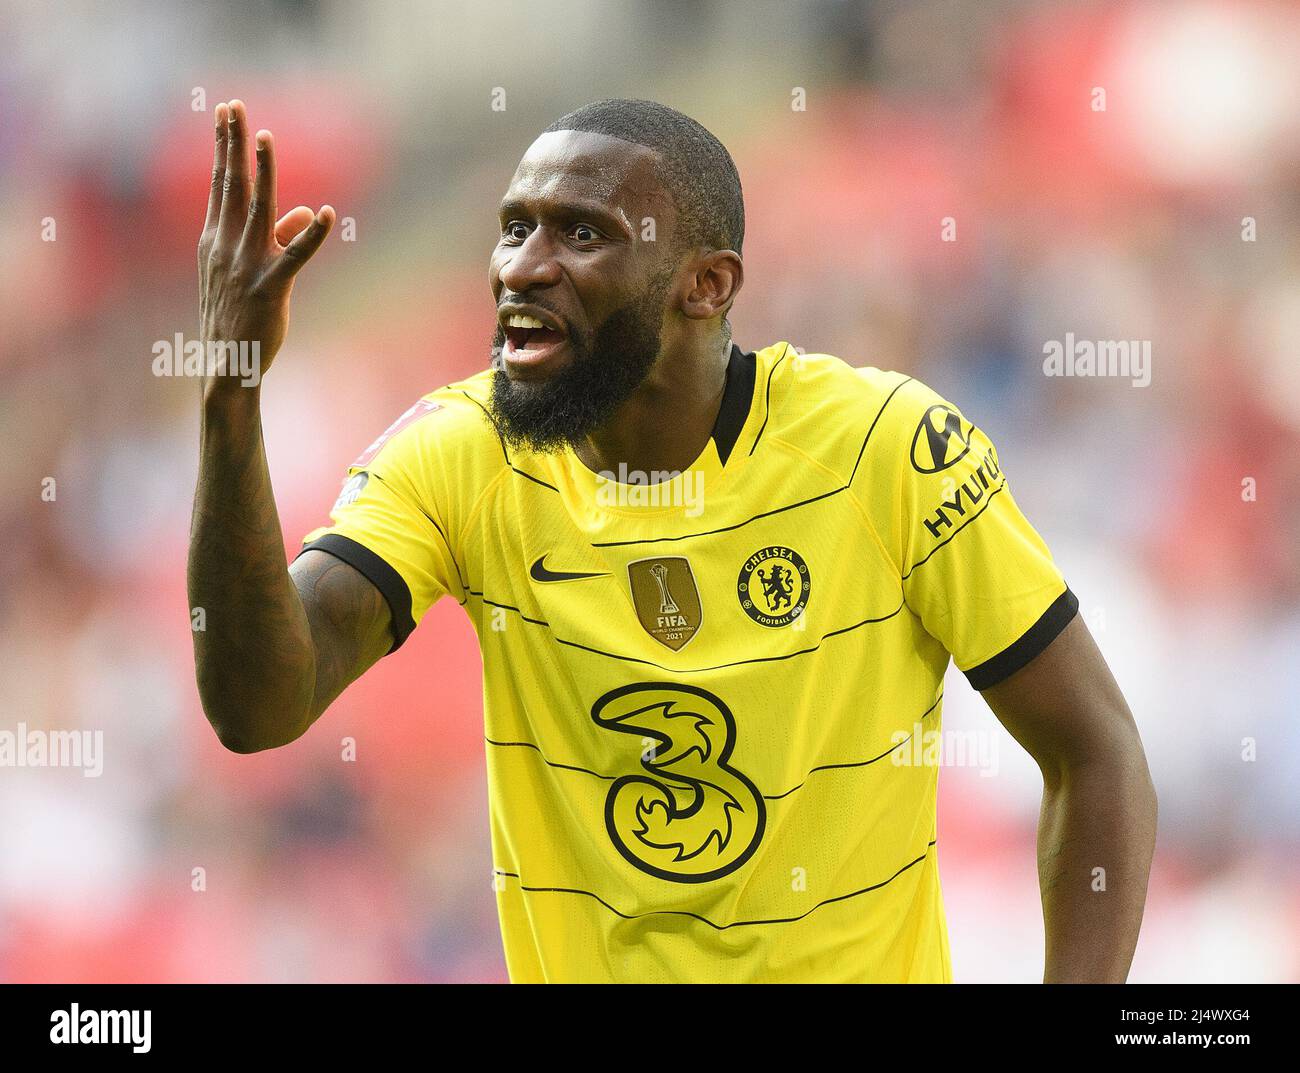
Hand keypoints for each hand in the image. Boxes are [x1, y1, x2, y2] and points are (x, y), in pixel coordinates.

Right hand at [198, 99, 333, 390]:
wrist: (227, 365)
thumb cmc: (239, 316)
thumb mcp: (249, 271)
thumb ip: (276, 237)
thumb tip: (304, 212)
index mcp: (215, 240)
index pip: (219, 185)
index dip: (223, 147)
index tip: (224, 113)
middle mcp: (225, 247)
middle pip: (230, 186)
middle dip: (233, 143)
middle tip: (234, 106)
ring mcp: (246, 267)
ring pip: (257, 211)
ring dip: (263, 173)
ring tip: (266, 138)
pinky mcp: (271, 289)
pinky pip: (294, 257)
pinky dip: (311, 236)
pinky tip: (328, 215)